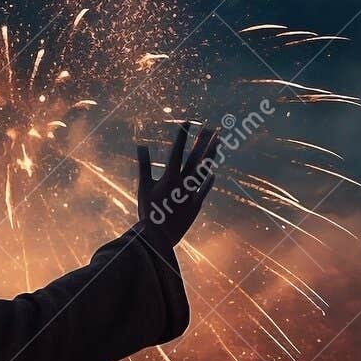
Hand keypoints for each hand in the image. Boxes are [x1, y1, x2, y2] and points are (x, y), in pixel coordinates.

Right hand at [136, 121, 220, 247]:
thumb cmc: (147, 211)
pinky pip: (205, 189)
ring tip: (218, 142)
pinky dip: (208, 180)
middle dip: (203, 141)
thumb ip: (144, 165)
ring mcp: (192, 194)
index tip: (188, 122)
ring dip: (211, 155)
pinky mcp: (196, 205)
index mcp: (169, 177)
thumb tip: (141, 146)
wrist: (157, 238)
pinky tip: (213, 171)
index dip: (183, 135)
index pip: (177, 151)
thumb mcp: (143, 186)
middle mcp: (183, 183)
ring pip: (204, 170)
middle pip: (196, 157)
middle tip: (211, 126)